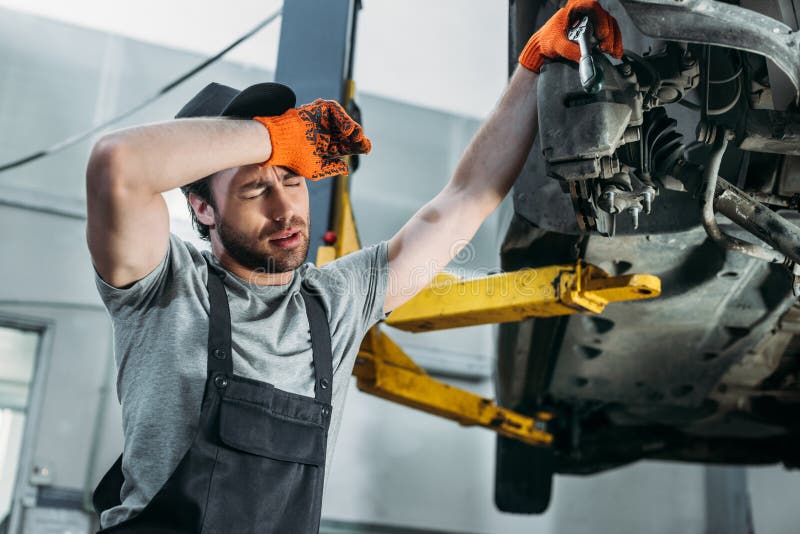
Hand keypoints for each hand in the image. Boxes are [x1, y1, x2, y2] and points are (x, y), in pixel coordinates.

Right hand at [253, 99, 371, 179]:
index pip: (347, 146)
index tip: (367, 149)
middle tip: (364, 143)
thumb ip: (332, 169)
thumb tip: (346, 169)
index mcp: (327, 147)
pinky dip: (343, 117)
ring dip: (352, 127)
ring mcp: (322, 121)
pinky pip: (335, 109)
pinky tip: (347, 128)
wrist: (280, 144)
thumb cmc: (294, 158)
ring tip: (356, 135)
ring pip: (343, 121)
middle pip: (348, 134)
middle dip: (358, 138)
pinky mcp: (318, 110)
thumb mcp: (316, 169)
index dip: (358, 146)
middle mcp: (326, 133)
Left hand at [518, 0, 622, 72]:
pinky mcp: (596, 30)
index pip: (592, 7)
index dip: (600, 19)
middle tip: (605, 48)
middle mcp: (586, 12)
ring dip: (614, 40)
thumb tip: (584, 58)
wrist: (545, 46)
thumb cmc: (548, 39)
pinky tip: (616, 53)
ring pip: (610, 25)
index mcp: (575, 8)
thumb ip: (569, 50)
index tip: (601, 34)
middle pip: (604, 18)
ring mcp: (592, 20)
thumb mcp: (556, 44)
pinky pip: (610, 33)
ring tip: (612, 53)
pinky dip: (614, 43)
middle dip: (608, 35)